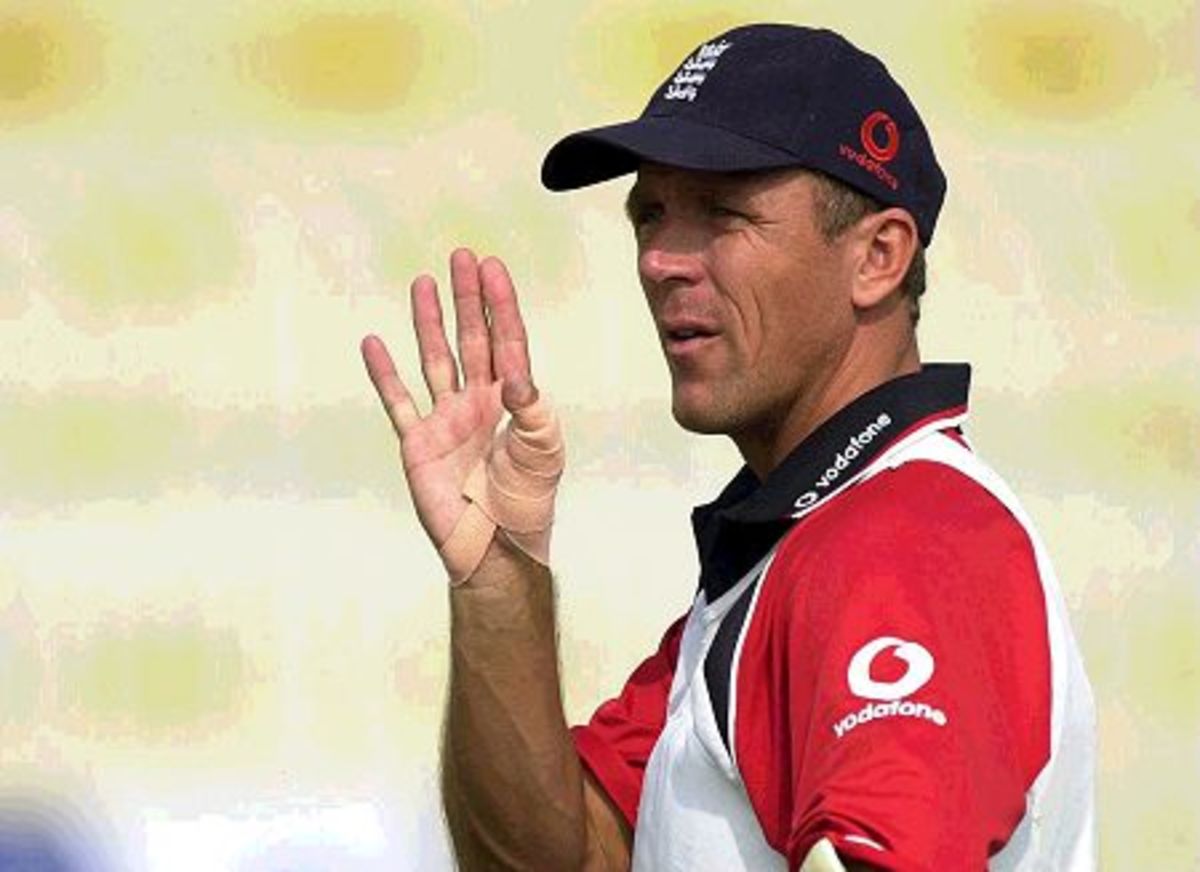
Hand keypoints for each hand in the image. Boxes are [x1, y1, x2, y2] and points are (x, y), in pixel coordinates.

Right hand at [361, 248, 539, 548]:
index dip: (501, 305)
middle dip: (467, 299)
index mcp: (514, 401)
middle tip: (461, 257)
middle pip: (472, 339)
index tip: (493, 268)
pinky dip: (384, 373)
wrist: (494, 547)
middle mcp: (479, 402)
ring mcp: (446, 420)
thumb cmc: (527, 501)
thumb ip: (533, 410)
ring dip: (429, 323)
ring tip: (424, 283)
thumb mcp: (543, 451)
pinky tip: (373, 343)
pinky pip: (398, 400)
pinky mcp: (418, 442)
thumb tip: (517, 375)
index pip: (508, 341)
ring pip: (435, 358)